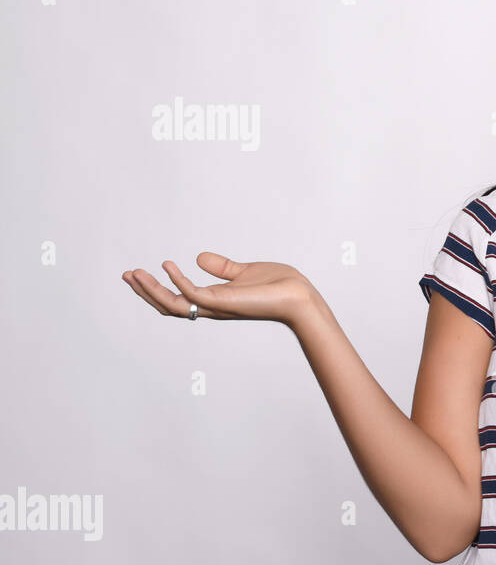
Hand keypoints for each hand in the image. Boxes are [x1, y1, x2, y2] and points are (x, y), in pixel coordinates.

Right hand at [122, 253, 316, 327]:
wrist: (300, 296)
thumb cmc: (279, 286)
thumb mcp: (244, 271)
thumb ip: (221, 267)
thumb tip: (199, 258)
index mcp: (215, 300)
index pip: (178, 299)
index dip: (156, 288)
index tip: (138, 273)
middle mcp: (212, 307)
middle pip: (168, 305)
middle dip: (145, 291)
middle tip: (126, 275)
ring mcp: (217, 306)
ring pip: (174, 305)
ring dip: (152, 290)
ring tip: (135, 273)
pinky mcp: (225, 302)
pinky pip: (193, 294)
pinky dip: (178, 280)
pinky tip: (168, 265)